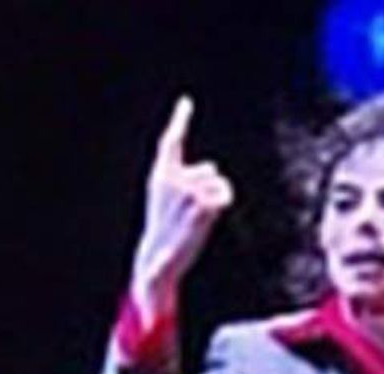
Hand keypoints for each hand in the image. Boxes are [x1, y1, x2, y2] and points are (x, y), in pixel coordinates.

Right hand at [129, 95, 234, 319]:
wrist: (158, 261)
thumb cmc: (165, 232)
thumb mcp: (166, 202)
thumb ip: (184, 180)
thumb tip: (210, 168)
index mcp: (160, 176)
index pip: (171, 142)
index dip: (179, 120)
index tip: (186, 101)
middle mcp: (174, 179)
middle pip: (209, 171)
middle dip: (208, 188)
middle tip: (192, 214)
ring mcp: (189, 191)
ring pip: (218, 183)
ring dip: (215, 199)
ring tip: (197, 219)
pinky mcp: (203, 205)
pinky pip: (225, 195)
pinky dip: (223, 204)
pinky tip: (209, 220)